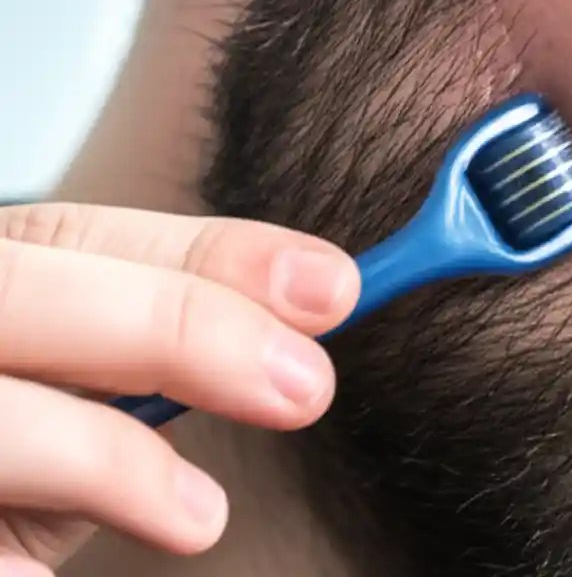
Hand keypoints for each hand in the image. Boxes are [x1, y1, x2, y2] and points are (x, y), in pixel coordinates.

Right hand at [0, 203, 357, 574]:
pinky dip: (2, 563)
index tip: (332, 287)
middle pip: (21, 294)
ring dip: (107, 458)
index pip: (80, 234)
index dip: (212, 255)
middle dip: (178, 330)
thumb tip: (319, 296)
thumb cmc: (16, 452)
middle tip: (303, 387)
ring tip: (201, 517)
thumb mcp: (79, 386)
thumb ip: (165, 348)